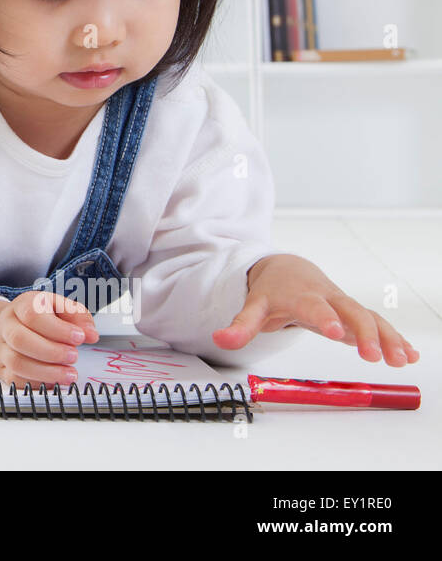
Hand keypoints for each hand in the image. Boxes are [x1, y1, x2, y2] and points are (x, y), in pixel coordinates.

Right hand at [0, 291, 100, 387]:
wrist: (9, 326)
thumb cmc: (38, 316)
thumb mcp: (59, 307)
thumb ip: (78, 317)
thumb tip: (91, 334)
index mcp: (22, 306)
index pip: (33, 315)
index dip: (58, 329)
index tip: (79, 337)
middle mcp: (7, 326)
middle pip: (20, 339)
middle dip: (51, 352)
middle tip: (73, 356)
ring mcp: (2, 348)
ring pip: (16, 362)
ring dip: (47, 372)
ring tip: (69, 374)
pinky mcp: (2, 368)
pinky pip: (16, 379)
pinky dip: (38, 383)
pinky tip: (55, 381)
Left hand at [212, 254, 419, 366]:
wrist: (288, 269)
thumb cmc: (273, 290)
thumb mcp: (254, 305)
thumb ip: (241, 325)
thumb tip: (220, 338)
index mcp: (302, 297)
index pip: (315, 307)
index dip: (326, 318)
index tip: (338, 332)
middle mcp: (328, 298)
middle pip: (351, 312)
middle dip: (366, 333)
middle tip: (376, 357)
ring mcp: (344, 305)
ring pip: (370, 318)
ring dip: (388, 338)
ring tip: (402, 360)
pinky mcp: (355, 313)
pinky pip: (378, 323)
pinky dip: (395, 337)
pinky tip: (410, 354)